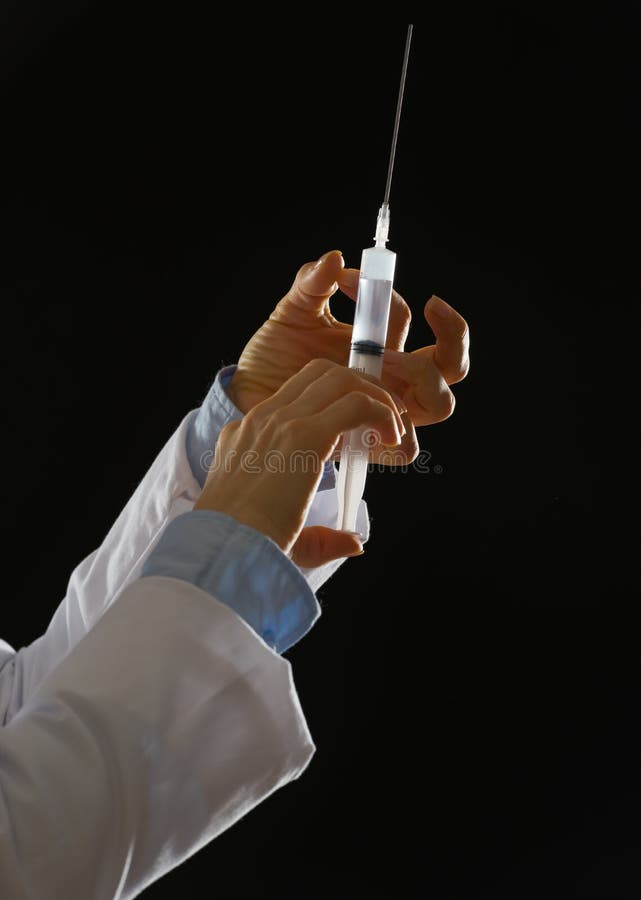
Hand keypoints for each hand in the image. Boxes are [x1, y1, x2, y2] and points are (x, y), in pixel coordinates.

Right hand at [194, 360, 403, 567]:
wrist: (226, 547)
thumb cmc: (244, 546)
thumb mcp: (276, 528)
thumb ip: (319, 535)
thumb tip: (354, 543)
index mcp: (246, 434)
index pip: (295, 396)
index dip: (332, 406)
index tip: (357, 435)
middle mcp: (263, 418)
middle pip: (320, 373)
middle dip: (359, 386)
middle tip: (383, 420)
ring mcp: (283, 421)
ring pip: (340, 379)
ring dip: (376, 397)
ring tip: (393, 429)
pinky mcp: (305, 435)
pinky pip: (357, 404)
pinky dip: (382, 414)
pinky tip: (392, 440)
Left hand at [227, 251, 469, 462]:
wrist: (251, 397)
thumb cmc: (275, 355)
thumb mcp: (291, 313)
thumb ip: (311, 284)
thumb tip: (334, 260)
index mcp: (381, 346)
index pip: (410, 321)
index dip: (390, 296)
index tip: (348, 282)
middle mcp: (392, 379)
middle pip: (451, 364)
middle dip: (452, 333)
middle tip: (429, 306)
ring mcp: (386, 412)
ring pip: (439, 403)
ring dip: (421, 376)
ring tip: (381, 360)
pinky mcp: (370, 442)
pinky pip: (405, 448)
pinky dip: (398, 433)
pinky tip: (366, 414)